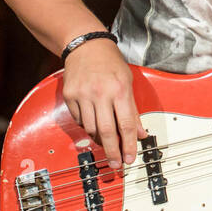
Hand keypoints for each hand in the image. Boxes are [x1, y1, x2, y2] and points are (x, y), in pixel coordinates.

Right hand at [61, 38, 145, 167]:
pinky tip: (94, 123)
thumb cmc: (110, 62)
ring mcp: (83, 95)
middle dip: (112, 152)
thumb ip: (134, 110)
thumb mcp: (128, 81)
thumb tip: (141, 133)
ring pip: (91, 129)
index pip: (126, 124)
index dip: (128, 145)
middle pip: (106, 132)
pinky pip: (80, 120)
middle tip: (116, 165)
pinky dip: (88, 126)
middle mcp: (100, 93)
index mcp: (119, 89)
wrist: (85, 45)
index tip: (129, 159)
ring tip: (106, 143)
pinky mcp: (70, 96)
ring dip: (100, 140)